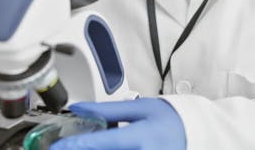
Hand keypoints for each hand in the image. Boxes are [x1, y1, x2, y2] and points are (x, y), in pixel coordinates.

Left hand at [50, 98, 185, 149]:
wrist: (198, 134)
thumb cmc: (171, 120)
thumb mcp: (142, 108)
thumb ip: (109, 110)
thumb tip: (80, 108)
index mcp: (140, 137)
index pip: (100, 143)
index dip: (75, 145)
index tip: (56, 146)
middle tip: (65, 146)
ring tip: (84, 145)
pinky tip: (103, 148)